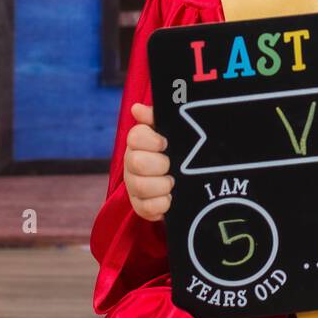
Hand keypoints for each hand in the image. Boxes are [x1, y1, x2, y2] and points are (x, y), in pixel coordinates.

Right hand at [123, 102, 173, 221]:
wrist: (186, 177)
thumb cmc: (176, 149)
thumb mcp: (171, 131)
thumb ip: (156, 117)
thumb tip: (136, 108)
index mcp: (138, 142)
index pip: (135, 137)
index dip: (151, 141)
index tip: (165, 143)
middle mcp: (131, 163)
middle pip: (137, 163)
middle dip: (160, 165)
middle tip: (171, 165)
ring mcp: (133, 185)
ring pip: (140, 187)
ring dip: (162, 185)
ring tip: (173, 182)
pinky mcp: (140, 206)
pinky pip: (146, 208)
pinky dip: (162, 204)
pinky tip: (171, 198)